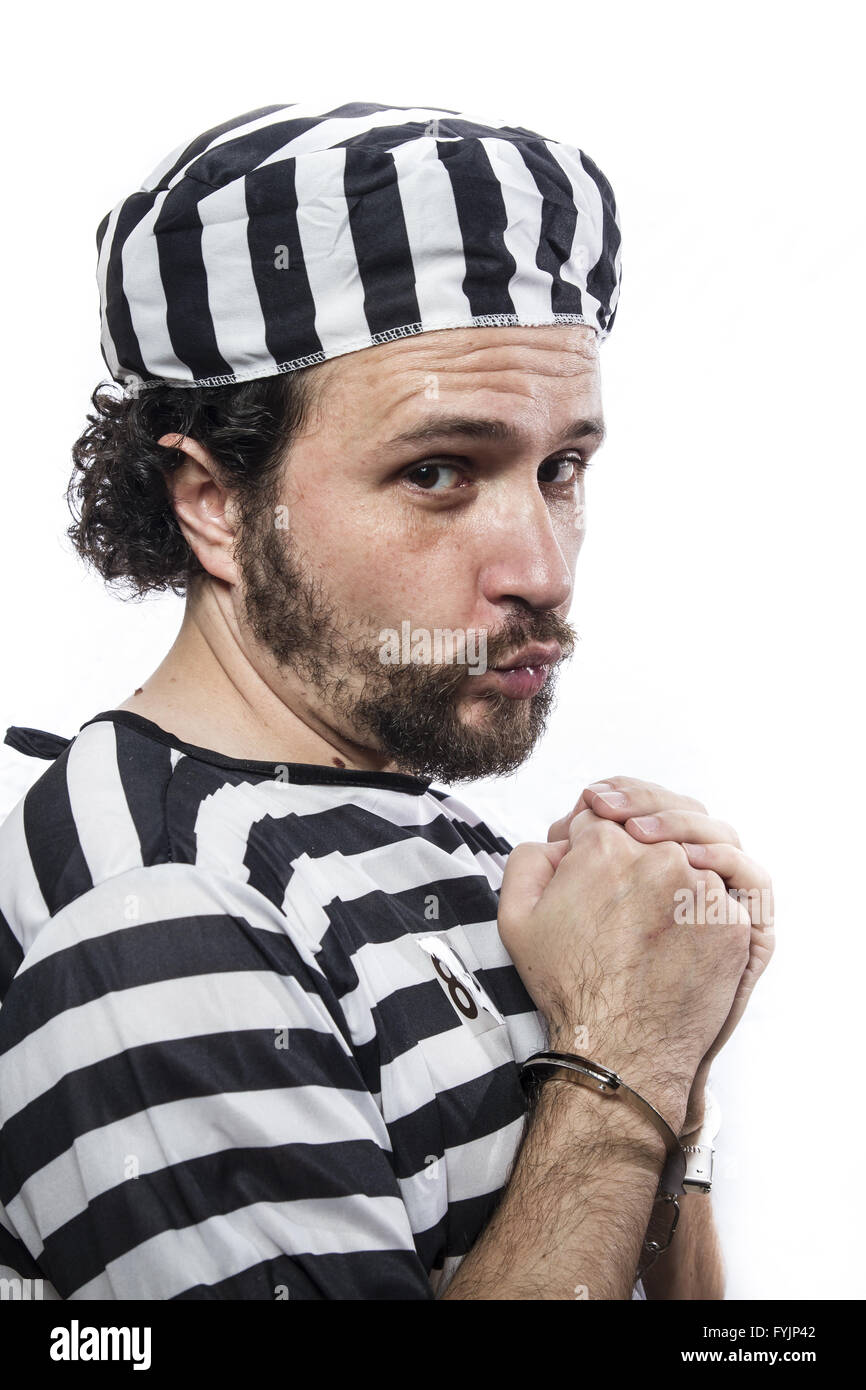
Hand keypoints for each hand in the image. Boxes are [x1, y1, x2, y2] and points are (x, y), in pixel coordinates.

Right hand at [548, 776, 774, 1132]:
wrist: (619, 1049)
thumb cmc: (566, 986)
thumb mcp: (516, 917)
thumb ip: (530, 857)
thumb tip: (560, 838)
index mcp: (605, 846)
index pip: (601, 818)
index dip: (589, 841)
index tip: (587, 869)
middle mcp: (659, 856)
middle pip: (648, 830)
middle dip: (632, 849)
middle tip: (620, 891)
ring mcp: (702, 887)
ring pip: (689, 857)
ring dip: (672, 874)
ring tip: (651, 914)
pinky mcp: (734, 921)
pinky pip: (721, 895)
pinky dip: (700, 908)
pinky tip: (678, 934)